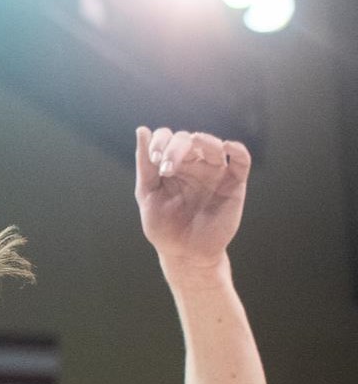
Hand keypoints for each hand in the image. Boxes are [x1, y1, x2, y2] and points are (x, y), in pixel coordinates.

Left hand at [135, 126, 251, 272]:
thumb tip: (142, 130)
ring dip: (199, 144)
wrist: (184, 253)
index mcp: (172, 164)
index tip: (154, 160)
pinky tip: (225, 148)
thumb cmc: (164, 225)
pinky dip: (236, 149)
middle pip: (188, 139)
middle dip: (174, 147)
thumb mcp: (147, 193)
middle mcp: (194, 164)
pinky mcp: (234, 184)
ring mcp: (215, 172)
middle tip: (165, 168)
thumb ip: (145, 164)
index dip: (160, 141)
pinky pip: (241, 160)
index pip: (168, 137)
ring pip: (212, 145)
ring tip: (182, 162)